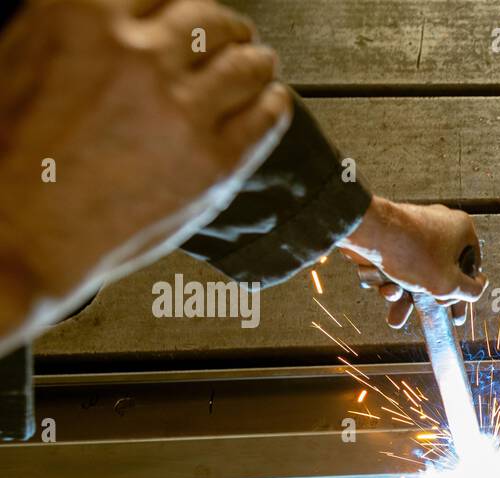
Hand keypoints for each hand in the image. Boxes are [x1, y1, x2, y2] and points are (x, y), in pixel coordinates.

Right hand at [0, 0, 291, 348]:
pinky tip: (273, 100)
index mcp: (83, 15)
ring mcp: (180, 108)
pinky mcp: (213, 160)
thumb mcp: (26, 58)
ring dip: (257, 59)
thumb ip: (83, 33)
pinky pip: (264, 118)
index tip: (185, 11)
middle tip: (234, 35)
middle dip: (224, 26)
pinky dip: (274, 102)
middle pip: (207, 19)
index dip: (178, 4)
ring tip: (260, 63)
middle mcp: (138, 54)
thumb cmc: (11, 156)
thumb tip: (130, 22)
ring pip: (244, 64)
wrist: (15, 232)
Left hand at [339, 197, 487, 329]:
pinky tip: (385, 288)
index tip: (456, 306)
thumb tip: (479, 290)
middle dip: (431, 298)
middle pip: (442, 270)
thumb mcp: (450, 283)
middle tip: (431, 315)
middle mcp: (442, 225)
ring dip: (407, 295)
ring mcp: (416, 229)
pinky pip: (398, 262)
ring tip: (397, 314)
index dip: (464, 290)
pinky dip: (391, 278)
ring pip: (417, 270)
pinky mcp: (394, 235)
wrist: (370, 232)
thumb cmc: (414, 254)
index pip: (471, 266)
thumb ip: (470, 291)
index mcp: (462, 231)